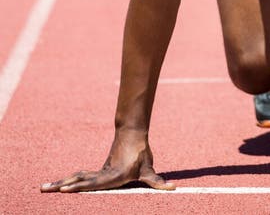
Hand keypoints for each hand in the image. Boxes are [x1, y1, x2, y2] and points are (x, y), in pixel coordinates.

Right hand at [40, 132, 174, 192]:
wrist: (132, 134)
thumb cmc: (140, 154)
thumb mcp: (148, 169)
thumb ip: (158, 182)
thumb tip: (173, 189)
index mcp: (112, 176)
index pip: (93, 184)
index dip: (78, 187)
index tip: (64, 189)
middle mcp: (101, 174)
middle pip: (78, 180)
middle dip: (61, 185)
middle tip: (43, 189)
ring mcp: (97, 172)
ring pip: (75, 178)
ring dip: (59, 183)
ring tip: (43, 188)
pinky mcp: (96, 172)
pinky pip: (79, 178)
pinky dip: (67, 181)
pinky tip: (56, 185)